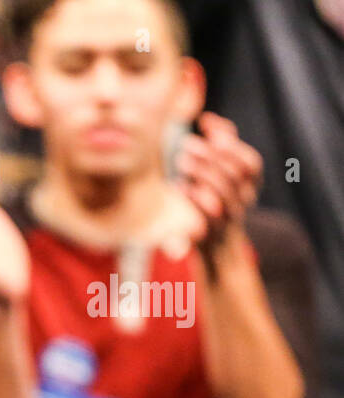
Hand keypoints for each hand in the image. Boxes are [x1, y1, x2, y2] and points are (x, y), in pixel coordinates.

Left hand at [176, 112, 262, 251]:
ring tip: (180, 161)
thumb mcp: (222, 174)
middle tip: (185, 143)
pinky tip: (178, 186)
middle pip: (235, 174)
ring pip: (223, 192)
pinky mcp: (212, 232)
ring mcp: (229, 217)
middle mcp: (244, 200)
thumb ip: (221, 147)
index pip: (250, 163)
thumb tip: (207, 119)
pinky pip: (206, 215)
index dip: (230, 143)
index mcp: (250, 185)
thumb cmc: (217, 203)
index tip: (205, 124)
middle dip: (211, 156)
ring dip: (201, 173)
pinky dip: (193, 198)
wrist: (218, 248)